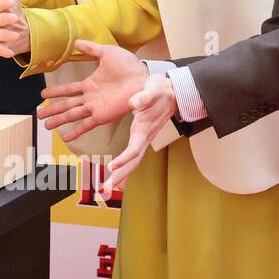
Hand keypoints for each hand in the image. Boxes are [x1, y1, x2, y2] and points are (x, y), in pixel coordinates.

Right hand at [0, 0, 29, 57]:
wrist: (19, 29)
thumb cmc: (13, 11)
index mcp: (0, 10)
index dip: (4, 4)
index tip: (11, 2)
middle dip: (5, 20)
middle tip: (14, 18)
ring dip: (7, 36)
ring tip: (16, 35)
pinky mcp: (1, 46)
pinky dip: (4, 52)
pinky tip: (10, 53)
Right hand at [37, 40, 147, 139]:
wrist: (143, 76)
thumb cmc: (129, 65)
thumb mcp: (107, 52)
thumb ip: (91, 48)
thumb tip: (76, 41)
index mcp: (90, 84)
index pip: (68, 89)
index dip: (56, 92)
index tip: (43, 95)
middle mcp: (90, 97)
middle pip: (66, 105)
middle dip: (52, 110)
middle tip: (39, 115)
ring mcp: (96, 107)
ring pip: (72, 115)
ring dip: (59, 120)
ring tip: (46, 126)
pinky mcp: (103, 115)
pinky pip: (87, 124)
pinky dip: (77, 131)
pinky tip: (67, 137)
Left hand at [104, 75, 178, 192]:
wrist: (174, 92)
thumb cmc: (161, 90)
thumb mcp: (152, 88)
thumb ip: (143, 96)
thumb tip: (133, 103)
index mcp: (145, 128)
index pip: (134, 148)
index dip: (124, 158)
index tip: (112, 167)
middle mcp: (144, 137)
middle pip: (133, 162)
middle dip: (120, 176)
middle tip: (105, 190)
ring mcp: (144, 139)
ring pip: (132, 162)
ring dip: (120, 176)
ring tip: (105, 190)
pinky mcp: (141, 138)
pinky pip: (132, 156)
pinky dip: (123, 168)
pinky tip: (114, 176)